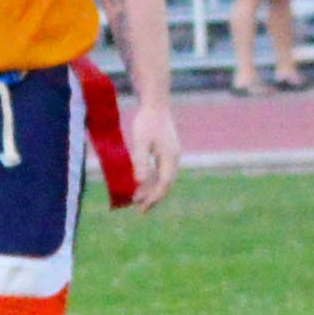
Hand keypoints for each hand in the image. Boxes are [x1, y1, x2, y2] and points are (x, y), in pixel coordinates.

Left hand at [124, 98, 182, 212]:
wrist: (155, 104)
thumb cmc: (146, 122)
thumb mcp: (140, 142)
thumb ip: (140, 162)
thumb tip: (140, 182)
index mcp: (170, 158)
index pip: (163, 184)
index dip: (153, 198)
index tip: (141, 207)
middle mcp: (173, 158)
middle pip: (165, 184)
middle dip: (153, 197)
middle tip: (141, 210)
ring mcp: (171, 154)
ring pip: (163, 178)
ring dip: (152, 189)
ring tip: (140, 200)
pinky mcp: (166, 150)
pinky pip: (161, 170)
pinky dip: (153, 179)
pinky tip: (143, 183)